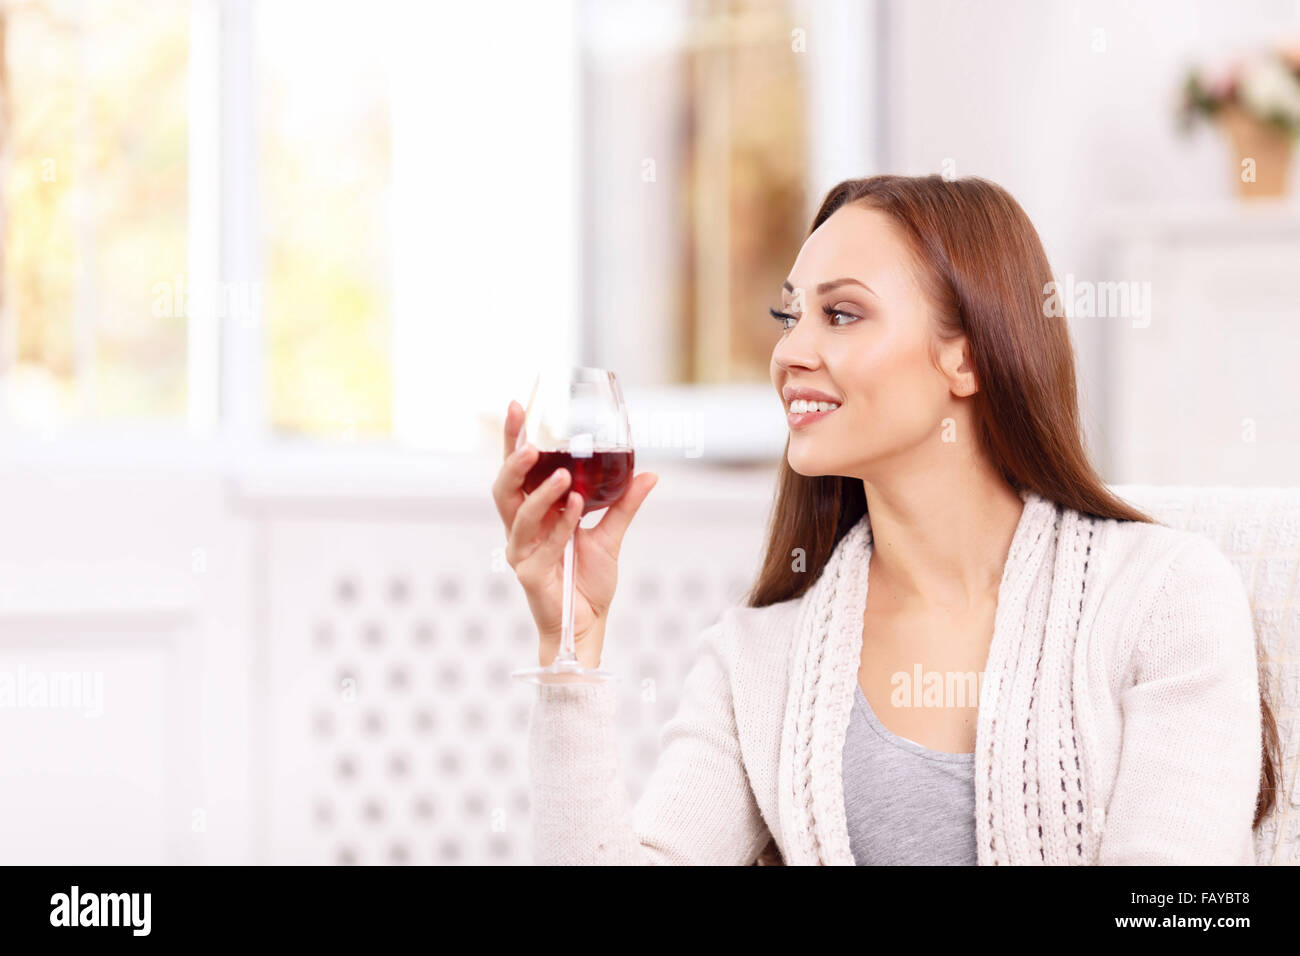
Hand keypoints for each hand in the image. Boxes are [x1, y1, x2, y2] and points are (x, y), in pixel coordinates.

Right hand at [491, 400, 656, 667]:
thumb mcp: (612, 535)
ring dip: (541, 492)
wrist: (589, 624)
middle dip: (512, 459)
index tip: (517, 405)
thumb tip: (651, 474)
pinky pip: (542, 544)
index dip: (514, 438)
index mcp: (535, 512)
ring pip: (518, 513)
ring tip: (565, 476)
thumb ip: (624, 504)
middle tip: (530, 441)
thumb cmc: (589, 582)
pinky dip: (559, 525)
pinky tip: (575, 510)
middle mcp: (521, 527)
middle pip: (503, 486)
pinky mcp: (528, 572)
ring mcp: (520, 550)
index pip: (519, 470)